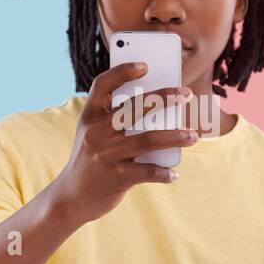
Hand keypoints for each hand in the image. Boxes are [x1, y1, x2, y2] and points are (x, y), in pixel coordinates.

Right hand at [50, 61, 197, 225]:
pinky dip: (164, 173)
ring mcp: (106, 155)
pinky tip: (173, 173)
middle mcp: (96, 132)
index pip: (103, 84)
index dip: (123, 71)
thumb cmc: (91, 160)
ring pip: (148, 139)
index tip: (145, 65)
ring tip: (193, 135)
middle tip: (185, 93)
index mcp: (90, 116)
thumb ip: (117, 121)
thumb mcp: (94, 135)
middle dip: (164, 97)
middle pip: (134, 108)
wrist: (71, 197)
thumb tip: (160, 111)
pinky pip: (147, 172)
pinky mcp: (116, 178)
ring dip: (175, 136)